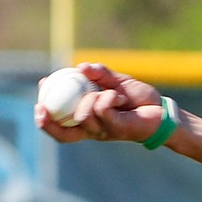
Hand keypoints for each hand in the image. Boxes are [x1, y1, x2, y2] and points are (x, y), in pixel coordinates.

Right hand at [34, 63, 169, 145]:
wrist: (163, 110)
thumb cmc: (139, 99)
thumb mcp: (116, 82)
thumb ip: (99, 74)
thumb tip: (80, 67)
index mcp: (89, 121)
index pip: (61, 128)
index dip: (45, 120)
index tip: (38, 101)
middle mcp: (94, 130)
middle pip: (63, 134)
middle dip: (47, 122)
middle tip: (41, 106)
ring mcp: (106, 131)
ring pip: (83, 117)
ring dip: (92, 98)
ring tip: (110, 92)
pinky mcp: (119, 129)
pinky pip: (103, 112)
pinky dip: (106, 98)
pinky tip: (117, 95)